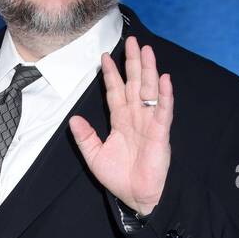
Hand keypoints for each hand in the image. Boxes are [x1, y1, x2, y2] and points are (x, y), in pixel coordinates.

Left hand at [68, 35, 172, 217]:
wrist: (135, 196)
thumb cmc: (118, 178)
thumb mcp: (94, 156)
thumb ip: (85, 137)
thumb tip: (73, 119)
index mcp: (121, 121)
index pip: (115, 92)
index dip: (111, 75)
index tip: (105, 57)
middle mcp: (136, 118)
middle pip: (134, 84)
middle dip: (133, 63)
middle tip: (132, 42)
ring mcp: (149, 123)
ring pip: (149, 91)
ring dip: (149, 71)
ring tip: (147, 51)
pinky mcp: (160, 133)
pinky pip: (163, 111)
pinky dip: (165, 96)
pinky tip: (164, 79)